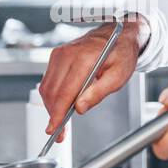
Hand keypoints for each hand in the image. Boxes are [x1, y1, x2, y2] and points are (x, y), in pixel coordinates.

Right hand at [39, 20, 143, 141]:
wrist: (117, 34)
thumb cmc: (120, 54)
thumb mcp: (118, 76)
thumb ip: (99, 93)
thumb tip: (79, 108)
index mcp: (83, 58)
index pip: (64, 92)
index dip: (58, 114)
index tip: (54, 129)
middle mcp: (67, 54)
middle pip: (52, 92)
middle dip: (54, 114)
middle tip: (60, 132)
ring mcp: (59, 54)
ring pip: (47, 88)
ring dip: (51, 107)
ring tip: (61, 121)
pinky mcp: (56, 56)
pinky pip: (48, 81)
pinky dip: (52, 96)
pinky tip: (62, 105)